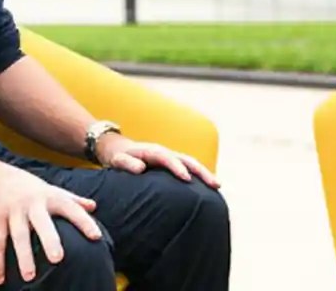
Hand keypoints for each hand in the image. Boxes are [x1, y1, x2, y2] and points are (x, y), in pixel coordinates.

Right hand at [0, 164, 103, 284]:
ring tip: (30, 277)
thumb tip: (94, 206)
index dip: (84, 222)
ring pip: (19, 236)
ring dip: (23, 257)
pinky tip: (0, 280)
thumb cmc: (26, 186)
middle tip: (58, 259)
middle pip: (42, 223)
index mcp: (50, 196)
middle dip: (50, 240)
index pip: (71, 209)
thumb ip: (72, 199)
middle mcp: (32, 203)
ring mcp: (13, 211)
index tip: (96, 237)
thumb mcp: (50, 189)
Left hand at [98, 135, 219, 187]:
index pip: (167, 158)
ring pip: (192, 163)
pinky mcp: (173, 164)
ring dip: (205, 173)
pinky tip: (208, 187)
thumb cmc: (118, 158)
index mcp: (152, 152)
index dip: (177, 167)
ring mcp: (171, 157)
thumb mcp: (118, 160)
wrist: (119, 149)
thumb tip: (140, 169)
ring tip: (217, 185)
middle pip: (187, 159)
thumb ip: (127, 163)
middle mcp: (165, 152)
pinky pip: (189, 168)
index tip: (186, 178)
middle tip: (214, 184)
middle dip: (201, 171)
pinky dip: (200, 175)